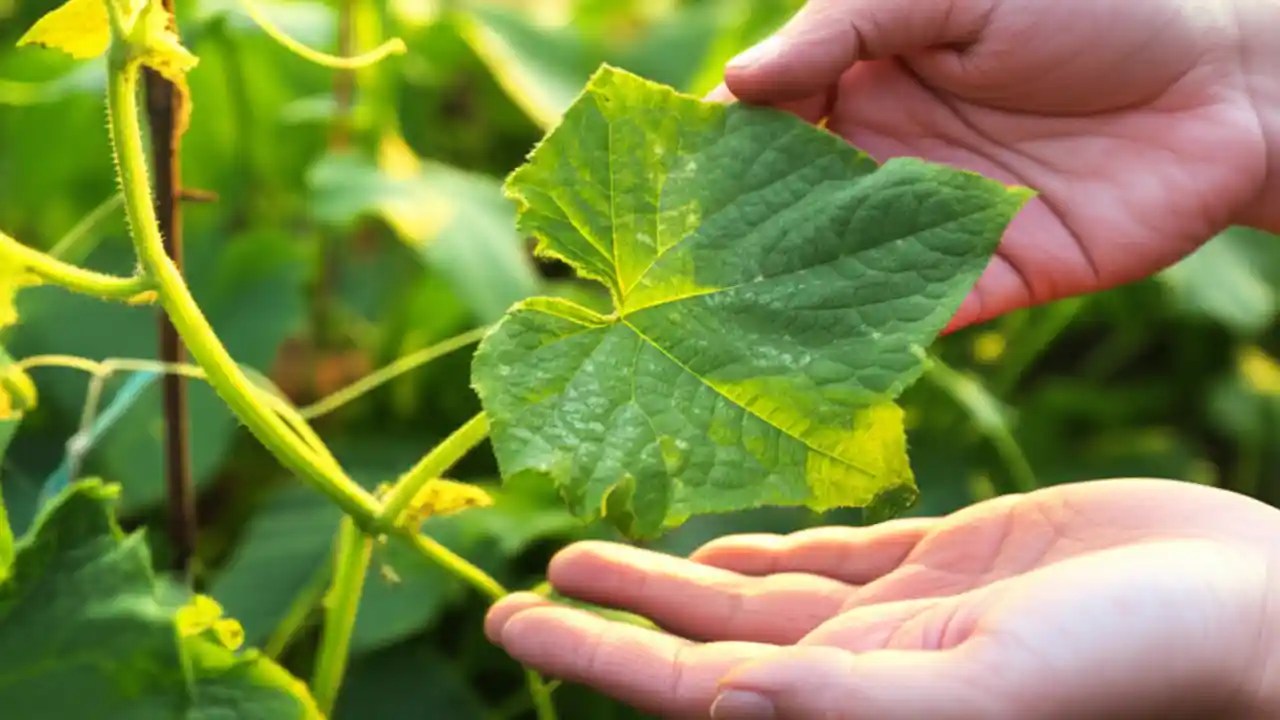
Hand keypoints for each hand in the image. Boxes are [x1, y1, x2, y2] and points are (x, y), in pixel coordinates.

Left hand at [487, 480, 1279, 718]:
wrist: (1248, 609)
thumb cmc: (1137, 661)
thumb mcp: (985, 684)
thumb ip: (848, 702)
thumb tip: (720, 706)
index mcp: (855, 703)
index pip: (692, 682)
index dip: (594, 652)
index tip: (508, 620)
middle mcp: (865, 666)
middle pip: (707, 637)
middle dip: (615, 612)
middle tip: (528, 579)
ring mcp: (906, 614)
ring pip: (758, 593)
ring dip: (675, 573)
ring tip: (594, 551)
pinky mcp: (949, 563)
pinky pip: (833, 557)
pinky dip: (770, 546)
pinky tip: (722, 537)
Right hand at [709, 0, 1279, 329]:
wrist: (1229, 79)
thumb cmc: (1093, 3)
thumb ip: (847, 26)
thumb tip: (737, 82)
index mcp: (867, 83)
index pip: (765, 127)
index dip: (709, 158)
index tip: (649, 197)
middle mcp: (887, 161)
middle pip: (790, 214)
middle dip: (731, 250)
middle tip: (661, 293)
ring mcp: (934, 229)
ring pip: (840, 275)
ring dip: (785, 307)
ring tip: (713, 346)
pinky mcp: (992, 282)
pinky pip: (919, 318)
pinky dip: (871, 344)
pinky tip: (814, 370)